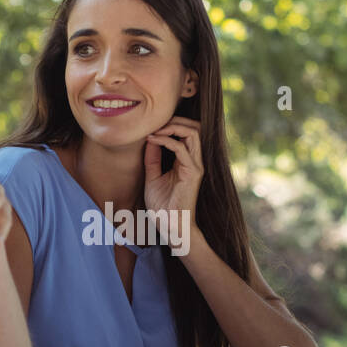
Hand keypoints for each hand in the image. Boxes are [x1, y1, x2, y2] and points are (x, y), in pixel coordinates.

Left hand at [143, 115, 203, 247]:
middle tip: (155, 121)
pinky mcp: (193, 173)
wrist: (170, 227)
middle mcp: (195, 161)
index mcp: (187, 161)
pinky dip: (166, 140)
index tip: (150, 126)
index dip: (170, 124)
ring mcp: (196, 166)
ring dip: (173, 125)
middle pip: (194, 127)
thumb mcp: (152, 177)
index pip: (186, 133)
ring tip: (155, 128)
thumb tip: (150, 138)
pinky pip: (182, 149)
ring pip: (193, 132)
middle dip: (175, 119)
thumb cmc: (162, 207)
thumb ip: (152, 158)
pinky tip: (153, 140)